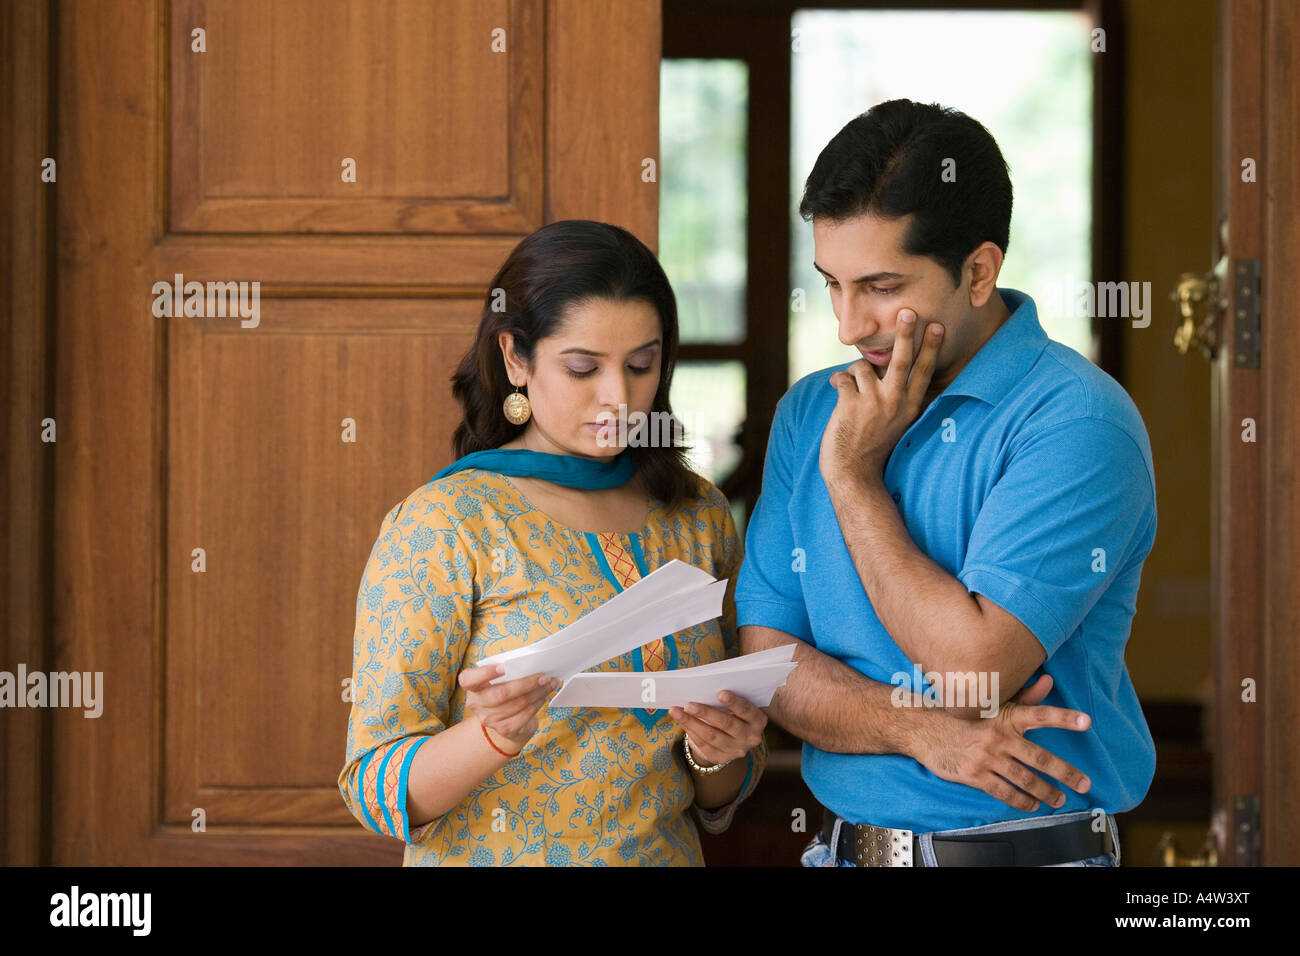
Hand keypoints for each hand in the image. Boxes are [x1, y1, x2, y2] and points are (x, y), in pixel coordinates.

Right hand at [458, 665, 558, 751]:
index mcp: (472, 687)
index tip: (504, 667)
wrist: (504, 720)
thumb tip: (530, 663)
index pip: (469, 680)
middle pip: (502, 693)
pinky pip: (525, 714)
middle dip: (526, 683)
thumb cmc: (502, 690)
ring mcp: (490, 719)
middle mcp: (477, 704)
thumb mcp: (498, 680)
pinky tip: (544, 696)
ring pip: (518, 703)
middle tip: (543, 676)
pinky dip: (538, 703)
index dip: (485, 673)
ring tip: (549, 683)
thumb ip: (506, 670)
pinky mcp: (505, 729)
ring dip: (538, 692)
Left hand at [669, 691, 766, 767]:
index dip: (734, 702)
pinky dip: (690, 731)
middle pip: (727, 724)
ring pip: (711, 736)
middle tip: (689, 704)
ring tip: (676, 711)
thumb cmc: (734, 710)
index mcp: (758, 720)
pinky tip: (681, 721)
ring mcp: (737, 750)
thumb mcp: (737, 704)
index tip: (720, 693)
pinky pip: (704, 746)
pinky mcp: (722, 758)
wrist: (734, 736)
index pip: (747, 710)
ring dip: (691, 723)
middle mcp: (750, 737)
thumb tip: (704, 687)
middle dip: (706, 713)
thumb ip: (727, 697)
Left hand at [818, 308, 943, 484]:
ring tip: (853, 397)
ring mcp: (873, 403)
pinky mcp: (850, 404)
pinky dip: (837, 383)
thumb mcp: (896, 421)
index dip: (930, 347)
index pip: (924, 371)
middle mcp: (895, 402)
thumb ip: (897, 395)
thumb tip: (887, 364)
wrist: (853, 472)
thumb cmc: (872, 444)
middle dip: (906, 333)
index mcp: (910, 406)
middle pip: (902, 359)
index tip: (937, 326)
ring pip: (862, 367)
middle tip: (908, 311)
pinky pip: (842, 377)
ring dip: (853, 376)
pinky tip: (839, 399)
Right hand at [910, 674, 1092, 811]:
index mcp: (1005, 716)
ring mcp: (986, 757)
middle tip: (1084, 783)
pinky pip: (1004, 792)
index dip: (1063, 718)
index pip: (1039, 715)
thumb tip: (1048, 682)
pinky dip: (1021, 801)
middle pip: (1039, 758)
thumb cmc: (962, 715)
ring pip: (1025, 780)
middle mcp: (998, 736)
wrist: (925, 728)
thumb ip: (1024, 696)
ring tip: (1059, 799)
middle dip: (1066, 773)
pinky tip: (1032, 804)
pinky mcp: (974, 775)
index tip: (1086, 721)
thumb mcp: (991, 703)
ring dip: (1046, 792)